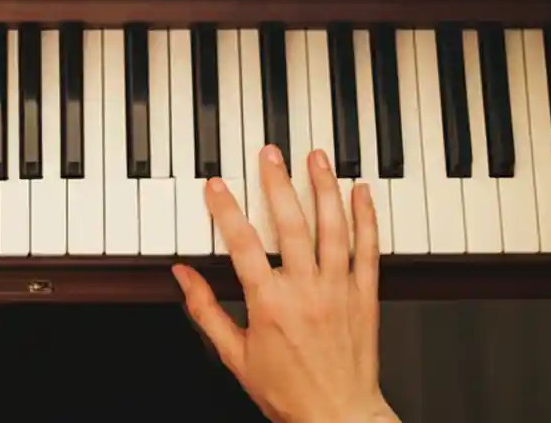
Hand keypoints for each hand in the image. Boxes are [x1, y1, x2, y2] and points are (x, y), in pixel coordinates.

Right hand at [173, 146, 397, 422]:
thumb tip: (182, 276)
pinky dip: (366, 217)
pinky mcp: (365, 296)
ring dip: (324, 188)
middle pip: (290, 225)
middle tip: (270, 153)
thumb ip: (205, 311)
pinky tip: (360, 192)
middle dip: (278, 183)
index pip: (243, 245)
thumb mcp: (233, 355)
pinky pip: (368, 249)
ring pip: (333, 228)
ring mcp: (339, 291)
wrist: (338, 417)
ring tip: (316, 157)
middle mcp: (306, 292)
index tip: (216, 185)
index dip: (226, 210)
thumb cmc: (287, 392)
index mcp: (270, 305)